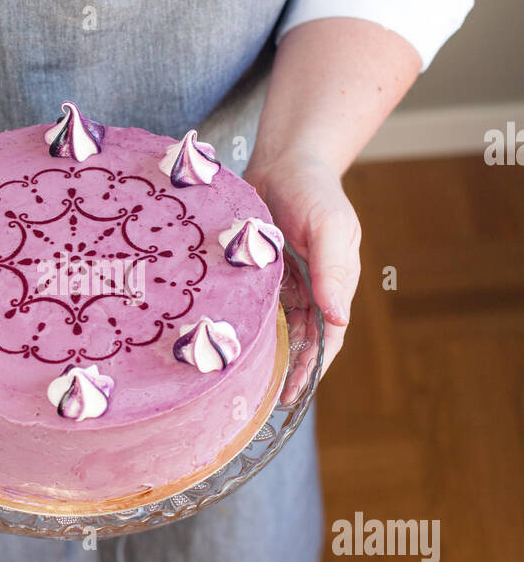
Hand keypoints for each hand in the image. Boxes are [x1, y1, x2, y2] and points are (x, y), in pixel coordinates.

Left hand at [244, 151, 360, 379]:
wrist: (283, 160)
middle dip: (284, 371)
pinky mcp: (258, 275)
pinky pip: (252, 309)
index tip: (292, 393)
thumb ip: (332, 269)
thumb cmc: (313, 190)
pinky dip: (243, 329)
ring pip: (274, 330)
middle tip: (261, 401)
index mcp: (334, 285)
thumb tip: (338, 317)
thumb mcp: (329, 225)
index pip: (327, 338)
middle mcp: (309, 290)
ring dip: (262, 356)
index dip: (311, 367)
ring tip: (241, 385)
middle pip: (299, 341)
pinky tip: (224, 347)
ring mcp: (282, 284)